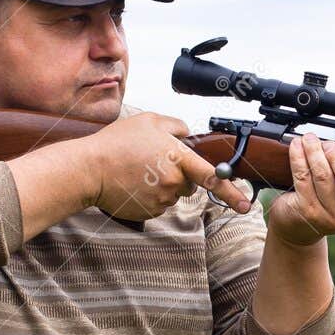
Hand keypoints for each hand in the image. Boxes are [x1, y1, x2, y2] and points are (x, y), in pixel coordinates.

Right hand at [80, 112, 251, 219]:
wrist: (88, 169)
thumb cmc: (116, 142)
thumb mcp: (148, 121)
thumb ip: (175, 125)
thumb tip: (189, 133)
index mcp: (177, 159)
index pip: (211, 176)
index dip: (231, 192)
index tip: (246, 205)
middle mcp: (173, 183)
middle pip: (188, 184)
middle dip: (178, 175)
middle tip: (151, 162)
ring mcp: (161, 200)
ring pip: (172, 195)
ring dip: (161, 185)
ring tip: (137, 172)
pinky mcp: (148, 213)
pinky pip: (157, 205)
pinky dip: (148, 197)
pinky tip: (132, 184)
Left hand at [266, 135, 334, 246]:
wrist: (300, 224)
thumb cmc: (330, 200)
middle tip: (330, 144)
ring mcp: (328, 217)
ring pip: (323, 177)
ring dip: (315, 152)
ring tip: (310, 139)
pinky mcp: (306, 211)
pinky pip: (303, 179)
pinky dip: (299, 158)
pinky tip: (297, 147)